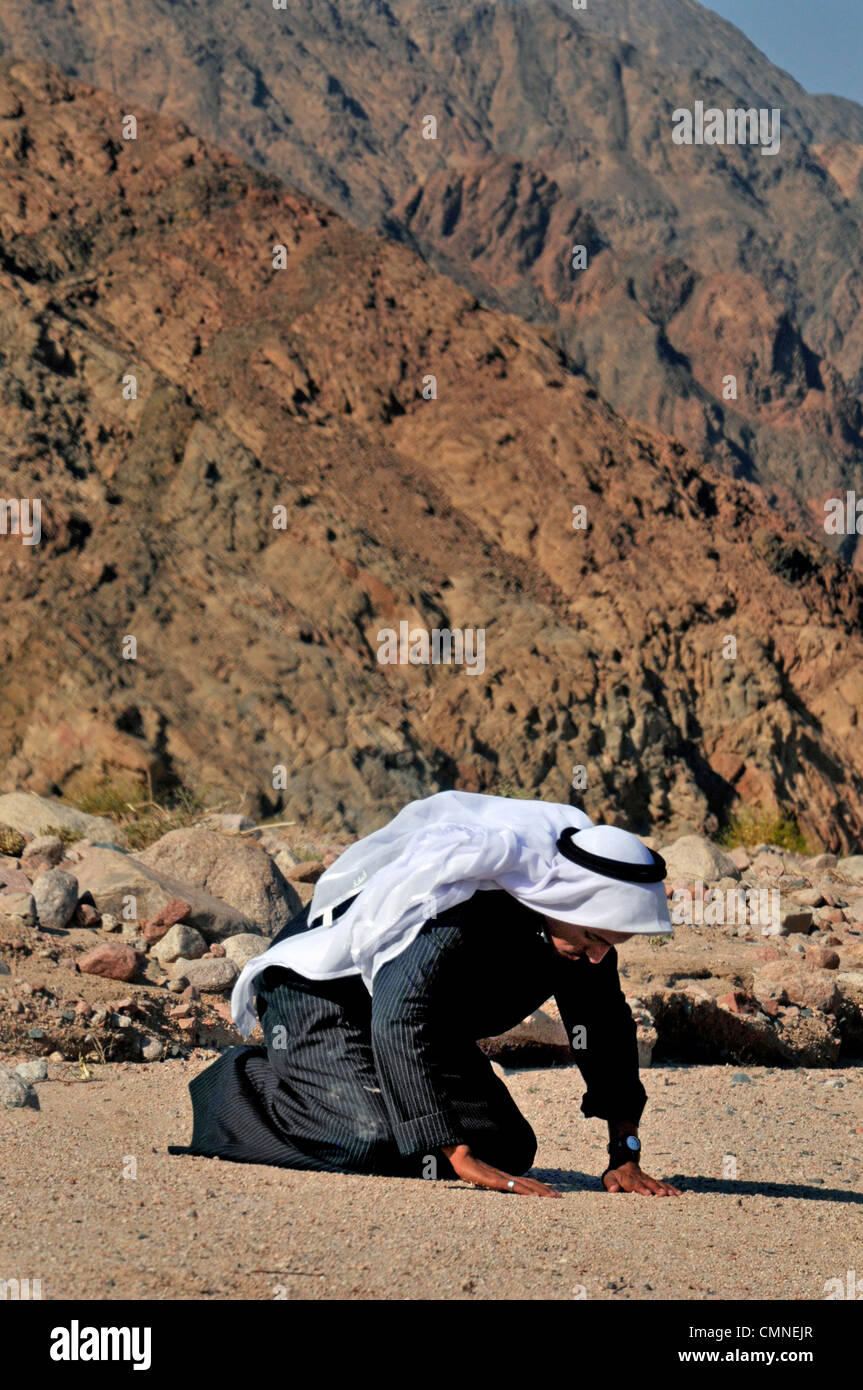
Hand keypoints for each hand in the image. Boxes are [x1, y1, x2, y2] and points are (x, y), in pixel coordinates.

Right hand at [442, 1143, 560, 1196]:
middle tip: (560, 1198)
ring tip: (553, 1198)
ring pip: (526, 1185)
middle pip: (531, 1184)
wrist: (461, 1156)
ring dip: (541, 1192)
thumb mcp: (483, 1178)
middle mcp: (507, 1177)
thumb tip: (501, 1189)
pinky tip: (534, 1197)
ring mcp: (502, 1178)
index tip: (553, 1194)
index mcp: (506, 1178)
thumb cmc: (469, 1168)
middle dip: (546, 1191)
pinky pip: (514, 1187)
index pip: (528, 1182)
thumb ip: (492, 1183)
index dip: (540, 1188)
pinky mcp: (495, 1181)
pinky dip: (526, 1191)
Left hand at [602, 1160, 681, 1195]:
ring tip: (673, 1194)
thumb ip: (611, 1184)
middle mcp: (640, 1179)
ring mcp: (648, 1179)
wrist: (624, 1163)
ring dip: (665, 1189)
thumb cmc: (616, 1176)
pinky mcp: (654, 1181)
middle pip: (649, 1183)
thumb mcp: (609, 1178)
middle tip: (663, 1194)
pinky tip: (679, 1193)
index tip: (647, 1193)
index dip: (641, 1188)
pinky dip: (671, 1188)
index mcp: (629, 1179)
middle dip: (656, 1188)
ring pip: (658, 1183)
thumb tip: (613, 1190)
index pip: (635, 1184)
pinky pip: (663, 1184)